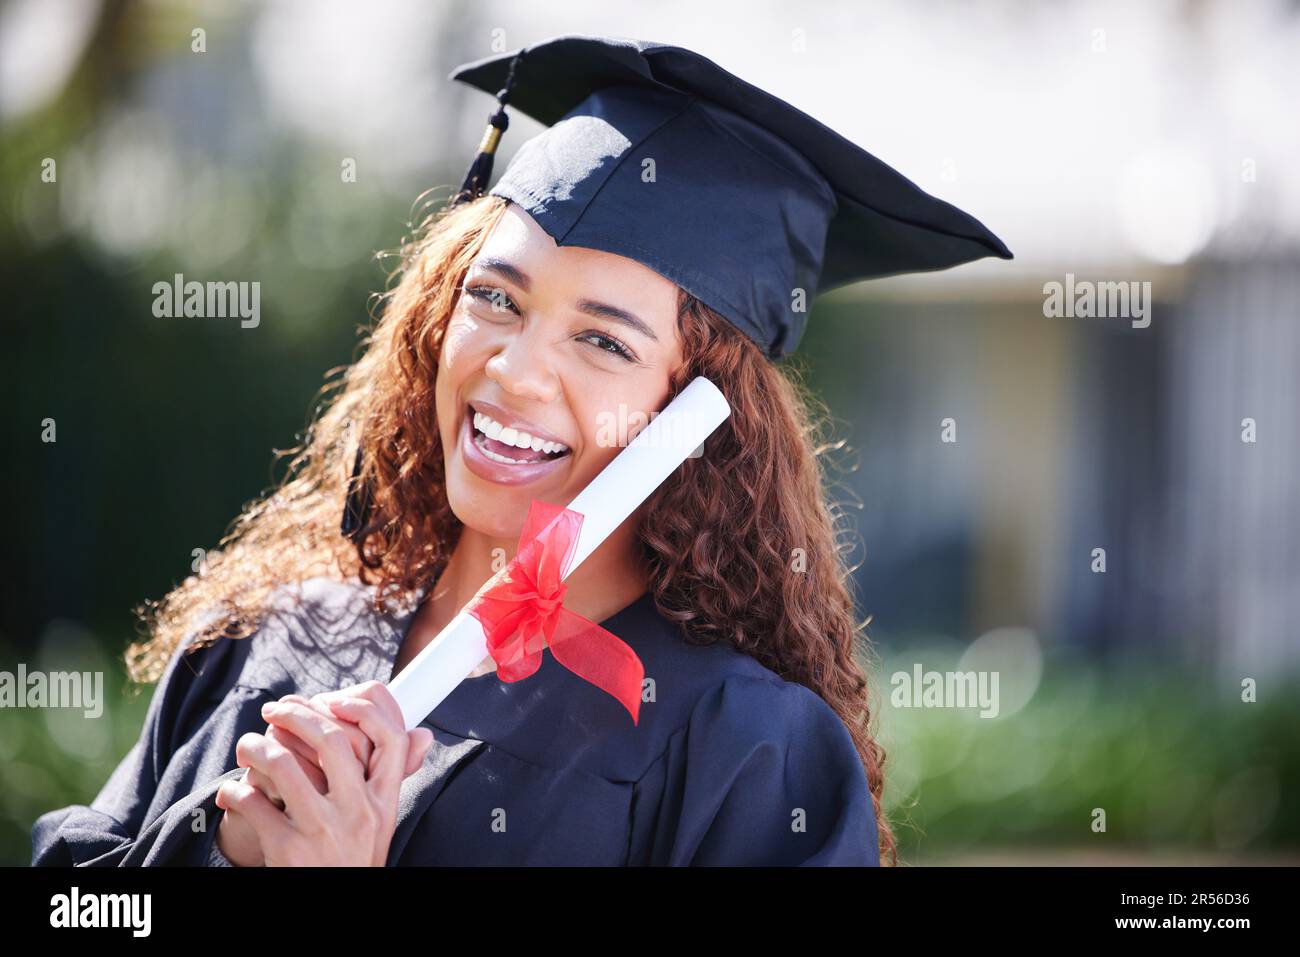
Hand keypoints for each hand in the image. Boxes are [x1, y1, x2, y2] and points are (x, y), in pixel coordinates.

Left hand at [216, 682, 433, 865]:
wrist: (336, 911)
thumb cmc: (352, 859)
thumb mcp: (381, 822)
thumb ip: (394, 777)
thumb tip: (422, 734)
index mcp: (383, 801)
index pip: (390, 738)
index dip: (364, 708)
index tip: (333, 700)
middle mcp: (358, 812)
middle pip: (332, 738)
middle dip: (296, 713)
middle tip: (275, 710)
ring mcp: (323, 830)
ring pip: (283, 762)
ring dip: (256, 746)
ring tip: (247, 746)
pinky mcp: (287, 849)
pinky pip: (252, 802)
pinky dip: (234, 792)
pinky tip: (232, 793)